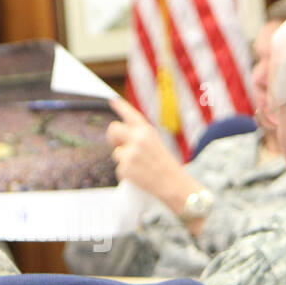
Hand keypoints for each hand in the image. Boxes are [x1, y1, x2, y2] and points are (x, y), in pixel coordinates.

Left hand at [107, 97, 203, 218]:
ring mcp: (130, 153)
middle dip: (112, 137)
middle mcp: (138, 138)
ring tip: (139, 166)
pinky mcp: (125, 168)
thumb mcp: (156, 143)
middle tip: (116, 144)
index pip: (130, 114)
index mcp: (147, 131)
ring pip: (116, 153)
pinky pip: (119, 169)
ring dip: (123, 159)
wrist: (173, 184)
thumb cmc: (165, 165)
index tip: (112, 101)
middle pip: (113, 129)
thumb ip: (140, 137)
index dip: (120, 106)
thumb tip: (119, 137)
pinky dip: (126, 173)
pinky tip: (139, 176)